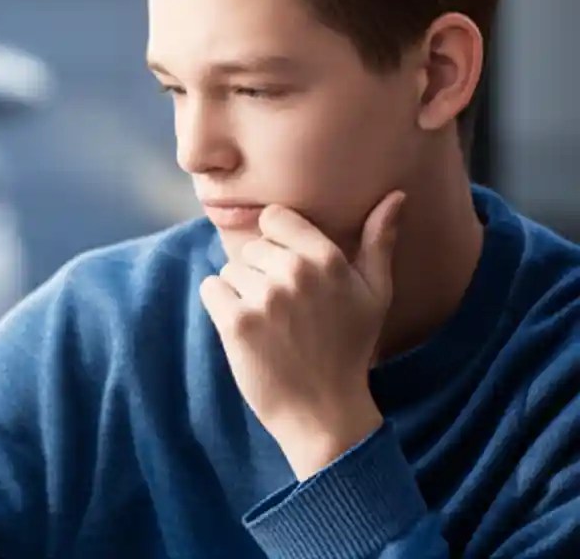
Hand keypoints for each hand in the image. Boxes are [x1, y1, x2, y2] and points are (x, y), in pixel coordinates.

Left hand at [199, 191, 405, 479]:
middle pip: (251, 247)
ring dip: (241, 293)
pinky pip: (211, 288)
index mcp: (327, 259)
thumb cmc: (349, 349)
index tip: (287, 270)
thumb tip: (396, 196)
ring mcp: (265, 297)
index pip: (275, 217)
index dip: (276, 241)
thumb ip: (380, 241)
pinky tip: (246, 330)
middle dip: (260, 274)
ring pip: (230, 269)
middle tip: (285, 312)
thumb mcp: (375, 294)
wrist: (323, 412)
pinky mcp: (236, 322)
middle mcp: (295, 272)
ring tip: (270, 325)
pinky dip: (220, 306)